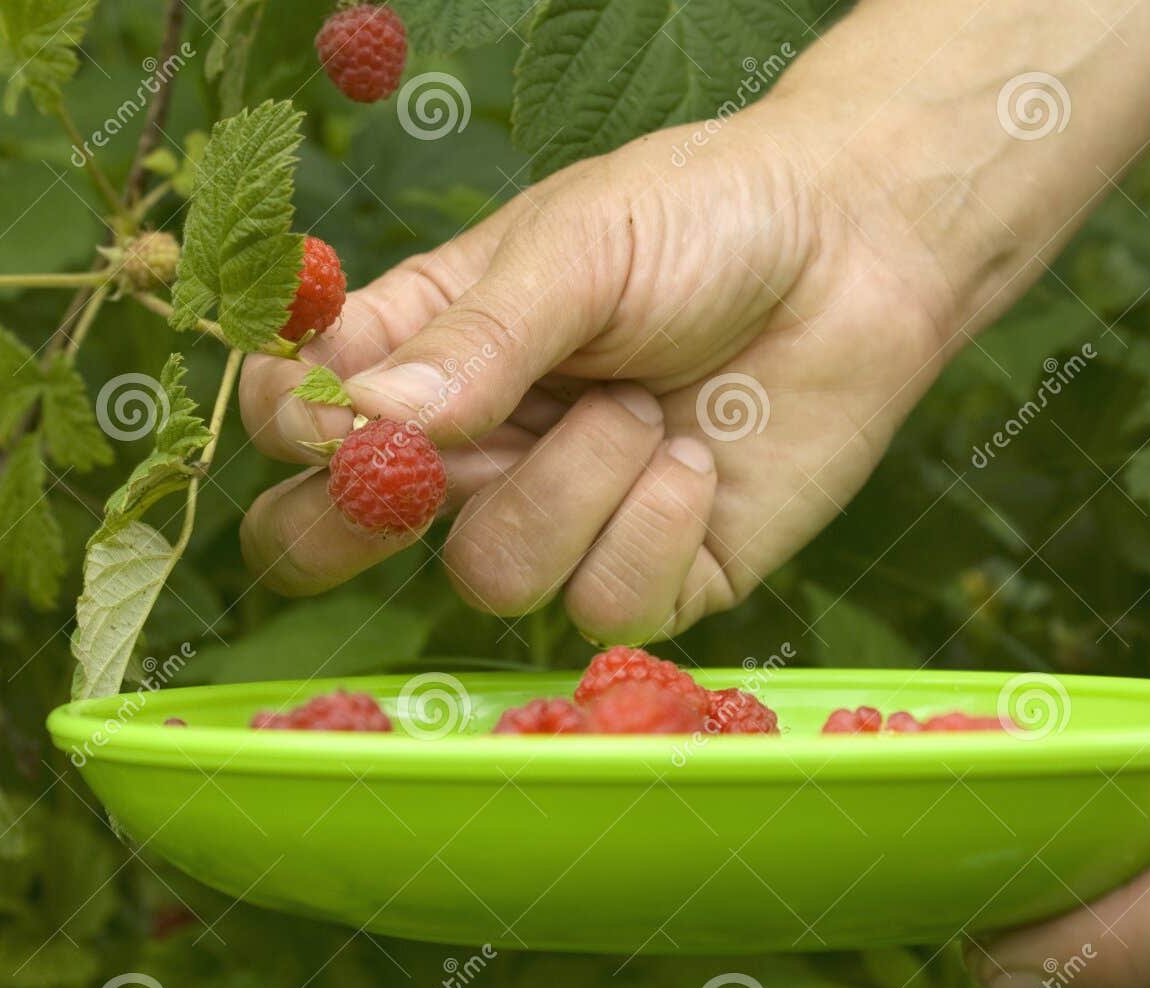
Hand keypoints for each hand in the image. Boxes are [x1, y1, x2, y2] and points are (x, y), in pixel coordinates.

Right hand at [237, 97, 958, 642]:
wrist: (860, 252)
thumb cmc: (707, 220)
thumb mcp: (581, 247)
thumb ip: (475, 340)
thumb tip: (368, 422)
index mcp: (425, 353)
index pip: (295, 416)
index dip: (289, 427)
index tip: (334, 412)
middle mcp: (475, 450)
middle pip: (337, 540)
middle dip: (355, 525)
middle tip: (418, 477)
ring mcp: (559, 519)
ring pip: (489, 576)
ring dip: (570, 488)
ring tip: (646, 404)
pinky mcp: (651, 573)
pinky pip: (601, 606)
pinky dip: (649, 531)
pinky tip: (696, 458)